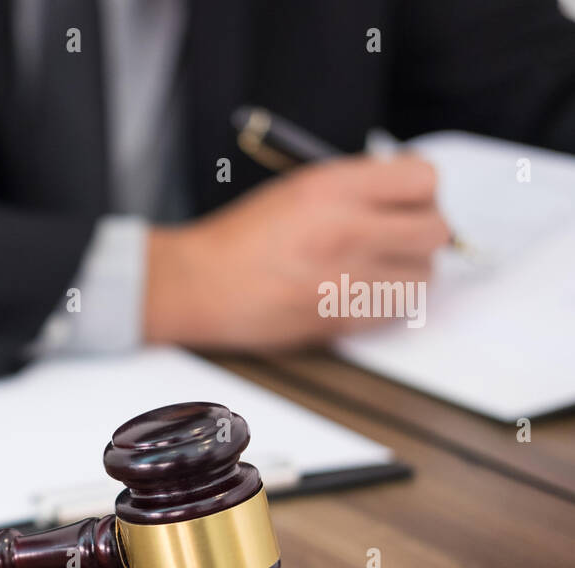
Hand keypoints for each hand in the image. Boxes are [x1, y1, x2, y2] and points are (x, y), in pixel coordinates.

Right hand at [144, 155, 451, 348]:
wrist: (199, 285)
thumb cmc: (240, 238)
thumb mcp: (298, 187)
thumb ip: (356, 187)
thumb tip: (406, 196)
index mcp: (333, 188)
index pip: (423, 179)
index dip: (422, 189)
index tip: (409, 197)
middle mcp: (345, 231)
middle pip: (436, 231)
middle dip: (422, 231)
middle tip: (399, 234)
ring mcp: (345, 281)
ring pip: (423, 278)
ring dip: (408, 272)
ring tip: (377, 268)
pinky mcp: (340, 321)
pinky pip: (394, 311)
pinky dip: (385, 303)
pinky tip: (357, 292)